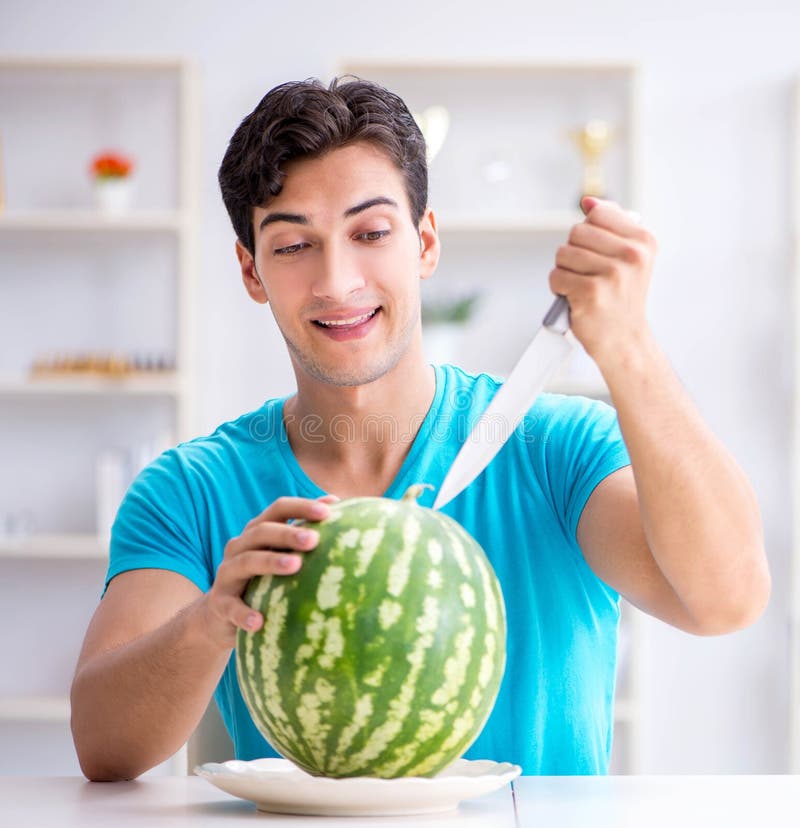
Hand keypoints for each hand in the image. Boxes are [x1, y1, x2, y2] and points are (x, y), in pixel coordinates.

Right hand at [200, 495, 337, 648]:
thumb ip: (305, 537)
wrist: (221, 616)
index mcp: (258, 531)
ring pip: (246, 562)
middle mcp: (239, 547)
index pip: (278, 509)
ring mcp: (227, 574)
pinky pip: (230, 606)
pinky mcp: (219, 603)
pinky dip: (243, 613)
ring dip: (270, 562)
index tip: (329, 510)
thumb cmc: (264, 581)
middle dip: (288, 533)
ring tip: (295, 566)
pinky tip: (259, 621)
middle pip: (262, 532)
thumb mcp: (281, 556)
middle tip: (314, 540)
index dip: (301, 506)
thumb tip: (345, 512)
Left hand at [549, 196, 656, 366]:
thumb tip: (588, 201)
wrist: (624, 340)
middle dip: (574, 253)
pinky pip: (556, 276)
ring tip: (582, 287)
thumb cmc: (620, 299)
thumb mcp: (628, 258)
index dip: (588, 235)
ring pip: (563, 254)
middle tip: (588, 274)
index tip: (598, 254)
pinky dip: (559, 288)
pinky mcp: (591, 292)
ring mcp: (612, 274)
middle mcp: (632, 255)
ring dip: (565, 272)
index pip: (597, 214)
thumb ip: (610, 226)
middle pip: (577, 232)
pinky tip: (575, 298)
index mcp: (643, 241)